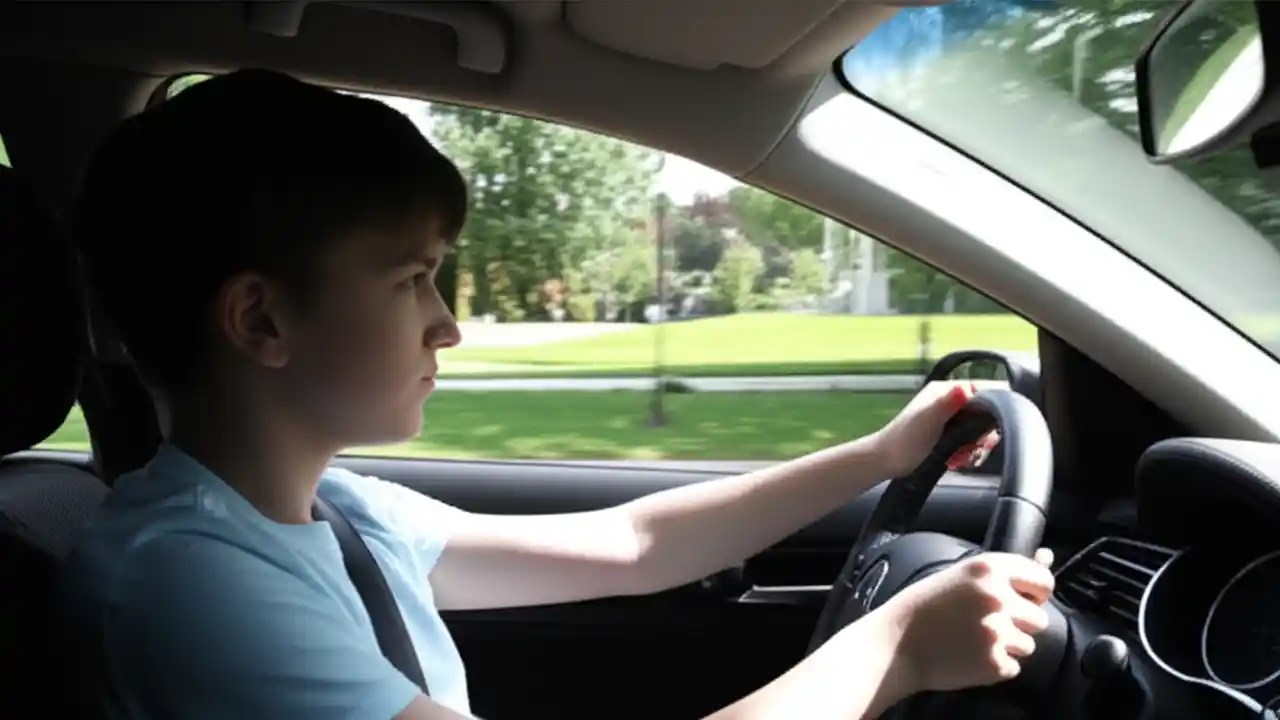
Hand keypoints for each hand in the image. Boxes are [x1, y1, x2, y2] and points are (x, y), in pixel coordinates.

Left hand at [871, 381, 999, 478]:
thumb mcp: (929, 420)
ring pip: (979, 431)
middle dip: (982, 436)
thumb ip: (948, 404)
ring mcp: (949, 419)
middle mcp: (950, 401)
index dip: (990, 412)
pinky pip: (970, 443)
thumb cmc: (905, 440)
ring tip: (960, 459)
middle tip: (971, 449)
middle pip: (984, 415)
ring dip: (975, 448)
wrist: (886, 461)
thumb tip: (964, 389)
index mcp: (946, 391)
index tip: (984, 431)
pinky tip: (956, 462)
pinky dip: (967, 454)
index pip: (983, 392)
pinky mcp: (948, 436)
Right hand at [882, 549, 1055, 693]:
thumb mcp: (961, 574)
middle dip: (1019, 623)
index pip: (1043, 581)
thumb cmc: (924, 606)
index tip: (1020, 599)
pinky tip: (969, 655)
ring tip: (973, 639)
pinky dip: (995, 665)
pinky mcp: (994, 663)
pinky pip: (1013, 667)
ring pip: (1028, 644)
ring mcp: (998, 633)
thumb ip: (1007, 569)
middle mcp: (998, 598)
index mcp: (990, 569)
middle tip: (986, 622)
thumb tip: (1047, 556)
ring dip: (1007, 645)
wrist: (894, 643)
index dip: (1034, 593)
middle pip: (1039, 617)